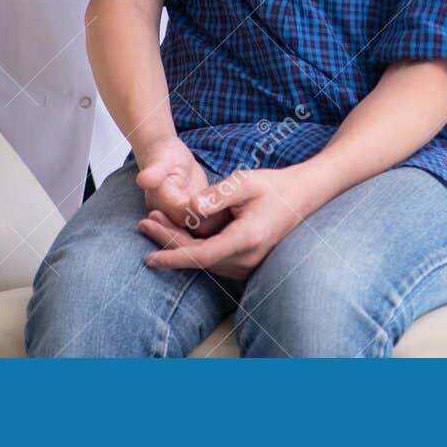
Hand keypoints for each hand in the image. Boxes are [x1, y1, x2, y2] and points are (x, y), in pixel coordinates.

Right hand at [134, 136, 228, 236]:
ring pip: (201, 226)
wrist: (166, 156)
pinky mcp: (193, 216)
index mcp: (161, 201)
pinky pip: (207, 222)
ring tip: (238, 213)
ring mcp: (181, 216)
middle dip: (214, 219)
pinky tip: (237, 213)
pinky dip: (220, 218)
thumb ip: (154, 171)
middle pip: (193, 225)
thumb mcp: (161, 158)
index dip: (201, 209)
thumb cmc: (163, 153)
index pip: (182, 212)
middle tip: (235, 210)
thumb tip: (143, 180)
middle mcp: (169, 214)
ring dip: (218, 222)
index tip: (222, 202)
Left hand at [139, 166, 316, 276]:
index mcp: (247, 238)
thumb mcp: (246, 182)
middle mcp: (247, 258)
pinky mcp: (245, 261)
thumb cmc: (274, 186)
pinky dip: (193, 246)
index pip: (202, 255)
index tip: (148, 257)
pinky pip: (213, 258)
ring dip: (179, 244)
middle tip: (144, 224)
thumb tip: (191, 206)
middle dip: (168, 243)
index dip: (173, 257)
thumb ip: (219, 194)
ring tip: (154, 223)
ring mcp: (248, 264)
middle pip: (198, 259)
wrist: (302, 196)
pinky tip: (177, 230)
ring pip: (204, 260)